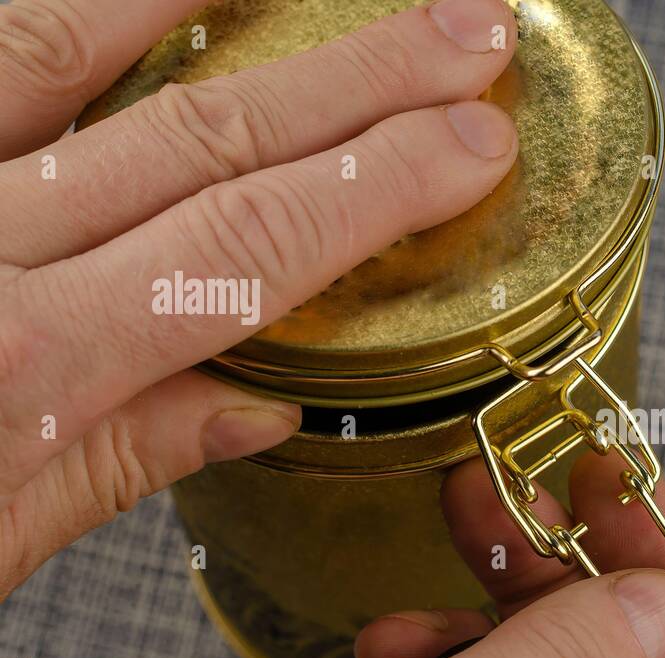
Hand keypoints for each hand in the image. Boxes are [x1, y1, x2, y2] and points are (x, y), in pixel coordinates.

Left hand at [0, 0, 518, 596]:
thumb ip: (119, 460)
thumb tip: (255, 411)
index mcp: (21, 376)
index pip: (252, 253)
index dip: (380, 187)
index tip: (474, 144)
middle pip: (202, 138)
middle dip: (357, 82)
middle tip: (466, 31)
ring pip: (60, 43)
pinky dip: (66, 8)